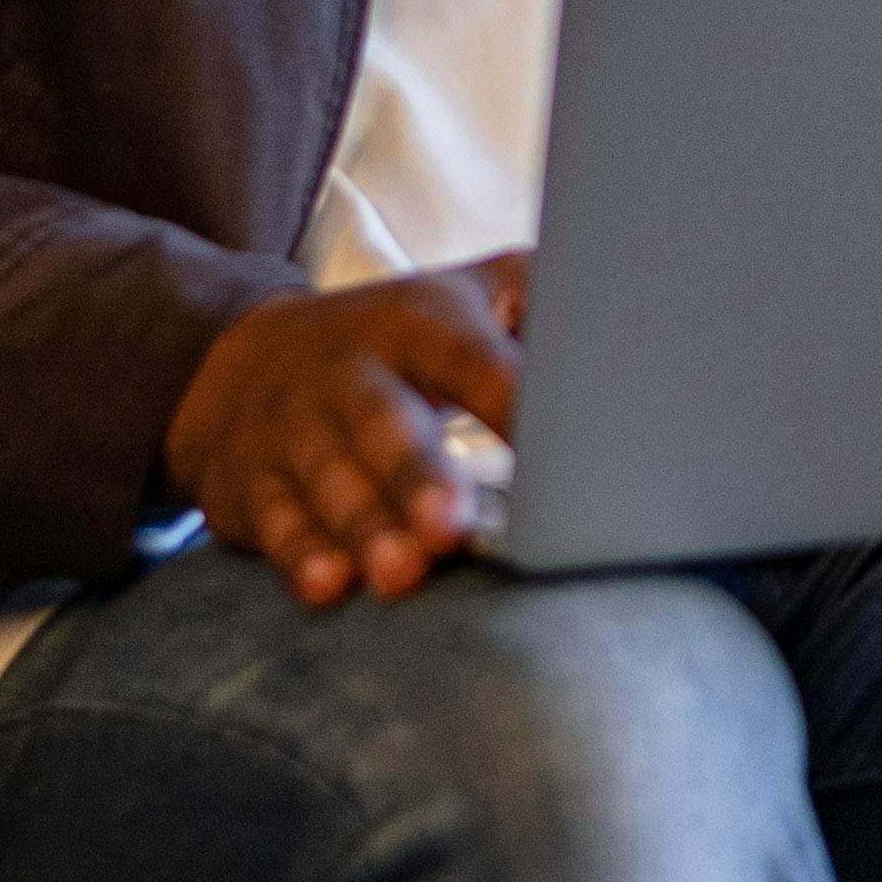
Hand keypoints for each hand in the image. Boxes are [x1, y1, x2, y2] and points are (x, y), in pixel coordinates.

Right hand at [164, 255, 525, 607]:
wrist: (245, 358)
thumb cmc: (398, 338)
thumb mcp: (464, 297)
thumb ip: (540, 299)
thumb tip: (636, 312)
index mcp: (417, 323)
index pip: (469, 358)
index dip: (510, 398)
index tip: (557, 446)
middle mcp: (351, 372)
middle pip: (385, 422)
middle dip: (417, 475)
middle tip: (452, 525)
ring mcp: (295, 428)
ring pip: (328, 479)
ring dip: (365, 526)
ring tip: (401, 573)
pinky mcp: (253, 482)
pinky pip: (275, 519)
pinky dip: (299, 553)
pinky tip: (328, 585)